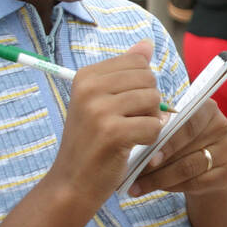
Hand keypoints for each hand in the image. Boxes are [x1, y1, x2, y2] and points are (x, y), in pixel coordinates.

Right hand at [44, 40, 164, 209]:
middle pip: (148, 79)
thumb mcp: (103, 101)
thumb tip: (147, 43)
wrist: (72, 182)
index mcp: (86, 76)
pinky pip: (154, 126)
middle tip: (127, 123)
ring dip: (149, 121)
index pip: (137, 62)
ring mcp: (99, 109)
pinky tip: (130, 146)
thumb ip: (126, 71)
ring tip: (128, 134)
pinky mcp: (112, 132)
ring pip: (154, 101)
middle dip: (148, 103)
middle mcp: (89, 87)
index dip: (142, 86)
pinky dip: (149, 140)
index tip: (123, 106)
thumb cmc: (92, 142)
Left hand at [127, 98, 226, 197]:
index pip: (186, 122)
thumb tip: (138, 138)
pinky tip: (156, 188)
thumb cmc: (181, 143)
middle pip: (187, 145)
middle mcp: (221, 126)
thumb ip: (162, 130)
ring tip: (137, 186)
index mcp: (206, 108)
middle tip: (136, 173)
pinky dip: (171, 186)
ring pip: (188, 167)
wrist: (204, 168)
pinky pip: (195, 182)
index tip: (145, 153)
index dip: (166, 139)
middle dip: (159, 160)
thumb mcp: (173, 130)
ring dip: (159, 178)